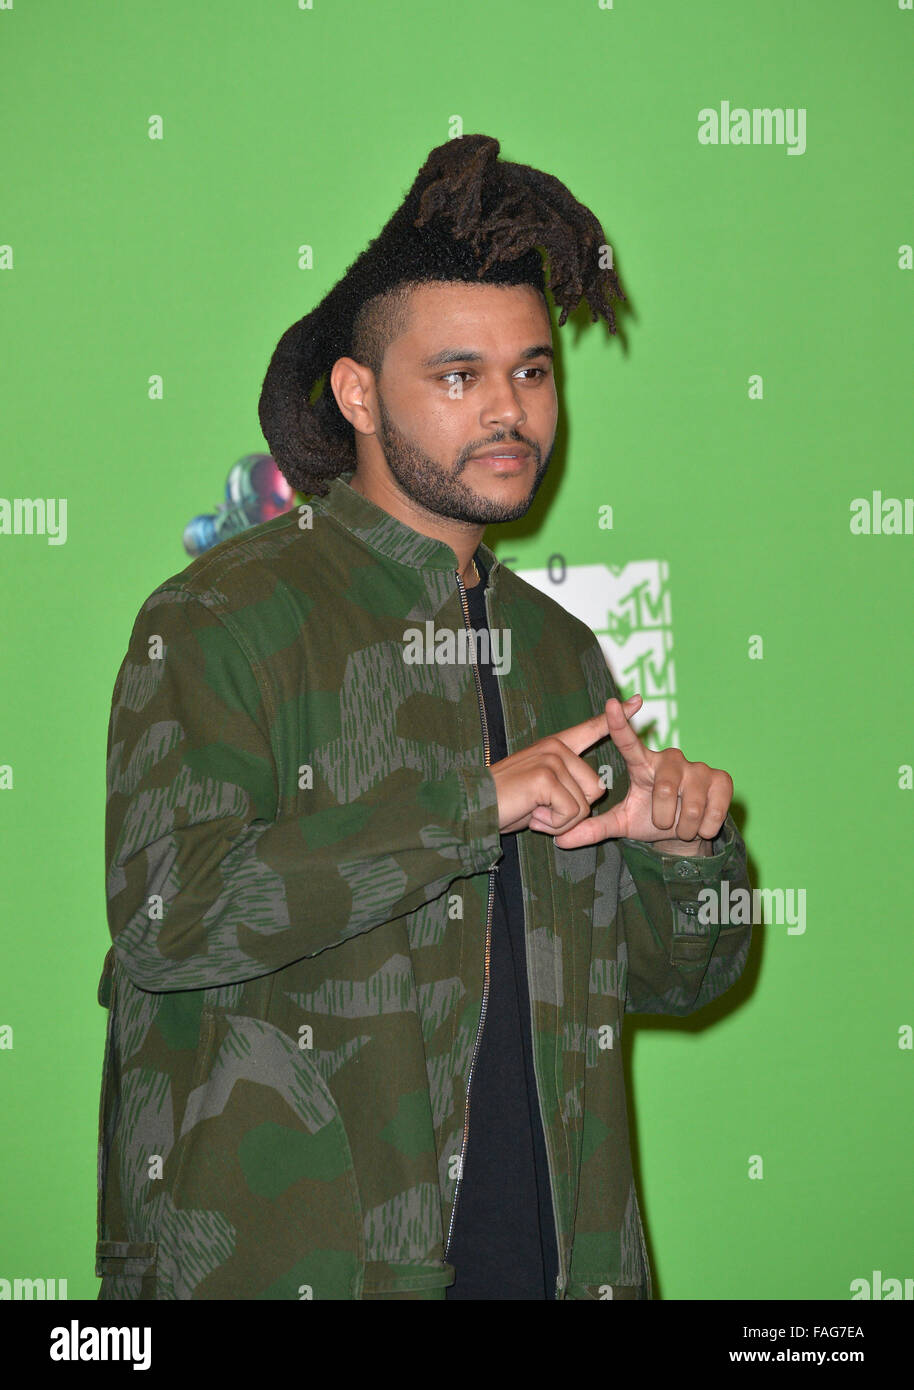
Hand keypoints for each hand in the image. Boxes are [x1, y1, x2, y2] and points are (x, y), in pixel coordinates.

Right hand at [490, 695, 643, 835]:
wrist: (471, 807)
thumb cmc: (504, 803)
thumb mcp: (541, 791)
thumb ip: (567, 785)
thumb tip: (598, 789)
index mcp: (555, 746)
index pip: (591, 728)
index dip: (617, 717)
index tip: (638, 701)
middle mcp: (556, 747)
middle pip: (595, 790)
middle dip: (572, 812)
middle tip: (538, 808)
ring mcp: (551, 759)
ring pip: (584, 805)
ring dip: (561, 820)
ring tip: (532, 810)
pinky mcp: (546, 777)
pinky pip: (572, 813)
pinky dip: (554, 825)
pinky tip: (531, 815)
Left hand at [549, 694, 732, 851]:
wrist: (687, 833)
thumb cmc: (651, 819)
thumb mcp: (622, 824)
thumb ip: (593, 829)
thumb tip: (560, 841)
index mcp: (643, 764)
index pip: (628, 742)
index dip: (619, 723)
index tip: (610, 703)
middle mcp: (671, 758)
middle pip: (663, 791)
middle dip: (663, 818)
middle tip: (664, 822)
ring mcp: (698, 767)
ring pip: (689, 806)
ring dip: (684, 826)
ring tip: (682, 823)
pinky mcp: (721, 779)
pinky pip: (713, 811)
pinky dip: (705, 827)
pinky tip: (702, 823)